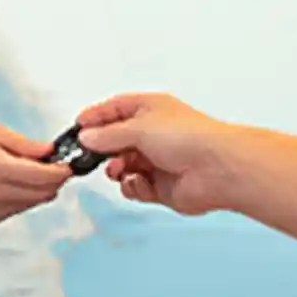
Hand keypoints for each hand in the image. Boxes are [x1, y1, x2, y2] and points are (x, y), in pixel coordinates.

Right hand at [0, 124, 71, 222]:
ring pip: (37, 202)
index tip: (69, 161)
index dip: (62, 170)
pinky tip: (19, 182)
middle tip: (56, 163)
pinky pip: (23, 208)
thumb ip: (25, 144)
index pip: (43, 176)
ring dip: (44, 188)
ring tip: (36, 170)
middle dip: (56, 179)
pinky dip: (29, 196)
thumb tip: (52, 151)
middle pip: (45, 193)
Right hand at [76, 93, 237, 215]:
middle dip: (103, 148)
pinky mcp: (162, 185)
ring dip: (118, 170)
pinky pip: (137, 187)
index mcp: (151, 110)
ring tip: (118, 170)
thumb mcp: (139, 128)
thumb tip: (87, 137)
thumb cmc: (190, 138)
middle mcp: (154, 133)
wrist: (217, 169)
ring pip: (125, 166)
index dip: (96, 117)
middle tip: (89, 155)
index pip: (115, 109)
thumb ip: (108, 135)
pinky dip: (134, 187)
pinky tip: (140, 183)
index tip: (78, 127)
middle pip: (117, 140)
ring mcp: (158, 160)